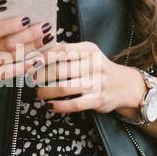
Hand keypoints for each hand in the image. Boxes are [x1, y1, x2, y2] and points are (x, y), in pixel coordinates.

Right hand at [0, 6, 52, 87]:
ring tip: (47, 43)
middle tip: (45, 30)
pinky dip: (25, 66)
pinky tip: (37, 59)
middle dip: (29, 37)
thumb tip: (24, 5)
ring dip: (33, 51)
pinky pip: (9, 73)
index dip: (11, 25)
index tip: (27, 19)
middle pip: (6, 45)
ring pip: (11, 59)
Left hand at [29, 41, 147, 115]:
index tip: (31, 62)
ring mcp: (96, 83)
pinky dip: (59, 106)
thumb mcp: (89, 54)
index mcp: (89, 50)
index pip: (62, 50)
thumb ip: (68, 50)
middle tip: (30, 80)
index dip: (43, 57)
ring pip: (64, 88)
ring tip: (38, 93)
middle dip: (40, 76)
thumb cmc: (100, 68)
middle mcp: (93, 65)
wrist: (126, 86)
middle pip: (59, 70)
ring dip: (46, 92)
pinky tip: (50, 105)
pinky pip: (74, 104)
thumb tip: (41, 49)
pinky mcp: (98, 100)